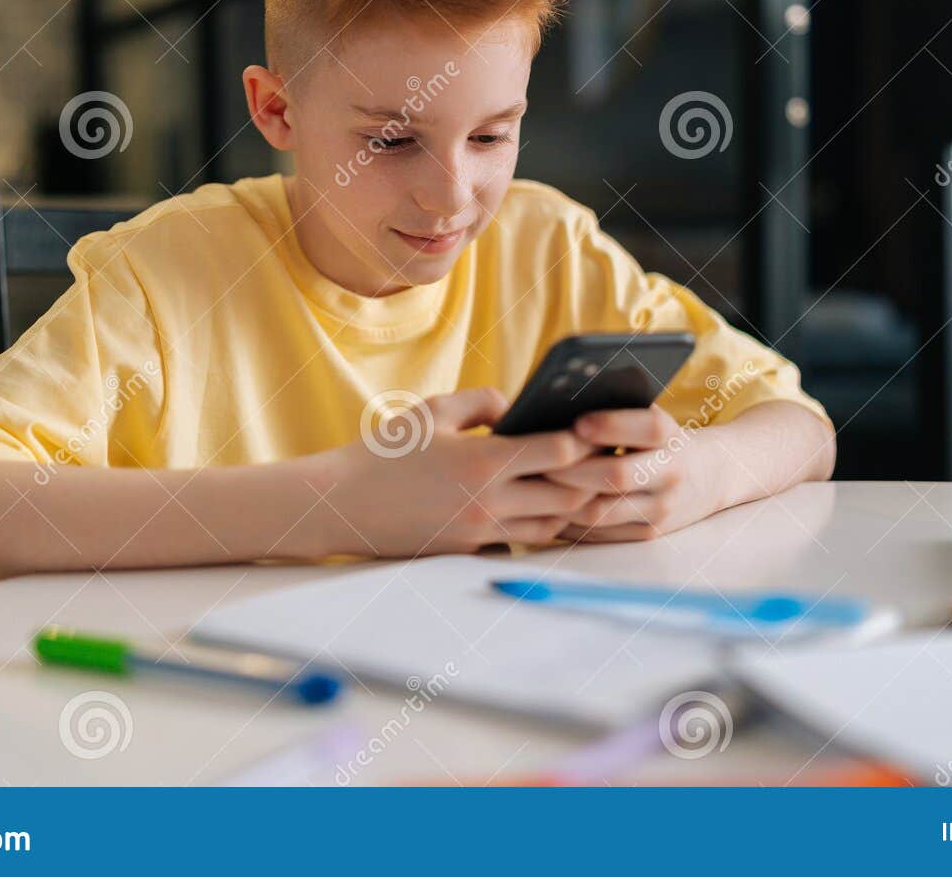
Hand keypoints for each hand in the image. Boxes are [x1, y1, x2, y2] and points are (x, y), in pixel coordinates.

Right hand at [314, 387, 598, 556]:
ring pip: (552, 525)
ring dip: (573, 506)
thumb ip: (482, 401)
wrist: (341, 506)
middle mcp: (489, 502)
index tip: (599, 427)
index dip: (585, 440)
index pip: (560, 452)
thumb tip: (517, 405)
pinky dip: (541, 526)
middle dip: (593, 478)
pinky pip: (522, 540)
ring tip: (588, 484)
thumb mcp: (432, 412)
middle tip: (610, 460)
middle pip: (568, 495)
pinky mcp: (470, 549)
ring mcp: (481, 530)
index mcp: (484, 462)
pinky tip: (548, 509)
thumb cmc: (384, 453)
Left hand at [544, 406, 723, 542]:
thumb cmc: (661, 438)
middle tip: (537, 459)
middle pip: (616, 475)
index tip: (578, 420)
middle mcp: (671, 475)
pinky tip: (544, 507)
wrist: (711, 475)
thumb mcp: (652, 418)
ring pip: (599, 512)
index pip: (648, 428)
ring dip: (560, 499)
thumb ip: (618, 410)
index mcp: (672, 436)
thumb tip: (559, 406)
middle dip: (570, 468)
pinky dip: (566, 521)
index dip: (612, 424)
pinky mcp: (646, 534)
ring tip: (533, 484)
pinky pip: (597, 534)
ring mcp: (660, 510)